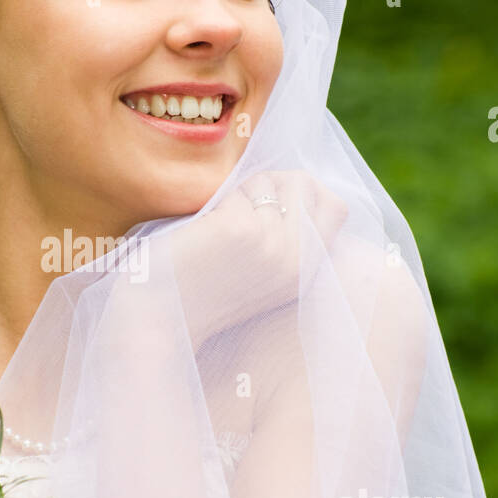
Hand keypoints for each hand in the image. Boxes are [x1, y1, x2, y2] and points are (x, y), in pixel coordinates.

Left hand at [168, 170, 348, 348]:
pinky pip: (238, 189)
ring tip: (220, 225)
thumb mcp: (263, 271)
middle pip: (307, 184)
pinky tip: (204, 231)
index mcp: (307, 272)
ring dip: (241, 192)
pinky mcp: (240, 230)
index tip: (270, 207)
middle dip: (275, 183)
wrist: (162, 316)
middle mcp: (298, 260)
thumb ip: (289, 237)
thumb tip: (301, 182)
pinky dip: (219, 200)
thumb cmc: (203, 287)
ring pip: (269, 181)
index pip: (336, 207)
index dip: (302, 194)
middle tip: (243, 208)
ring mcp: (272, 245)